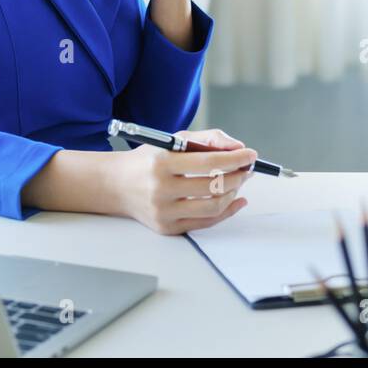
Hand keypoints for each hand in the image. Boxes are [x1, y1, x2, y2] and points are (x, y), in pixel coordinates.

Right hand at [111, 129, 255, 234]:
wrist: (116, 184)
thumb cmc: (149, 159)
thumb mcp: (173, 140)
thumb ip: (207, 139)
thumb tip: (238, 147)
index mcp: (161, 163)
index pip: (208, 163)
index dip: (235, 159)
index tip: (250, 155)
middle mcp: (161, 190)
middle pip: (213, 187)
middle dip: (237, 176)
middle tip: (246, 169)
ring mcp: (163, 212)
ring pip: (212, 208)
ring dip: (233, 194)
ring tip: (238, 182)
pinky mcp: (167, 228)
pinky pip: (204, 223)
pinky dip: (226, 212)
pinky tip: (236, 199)